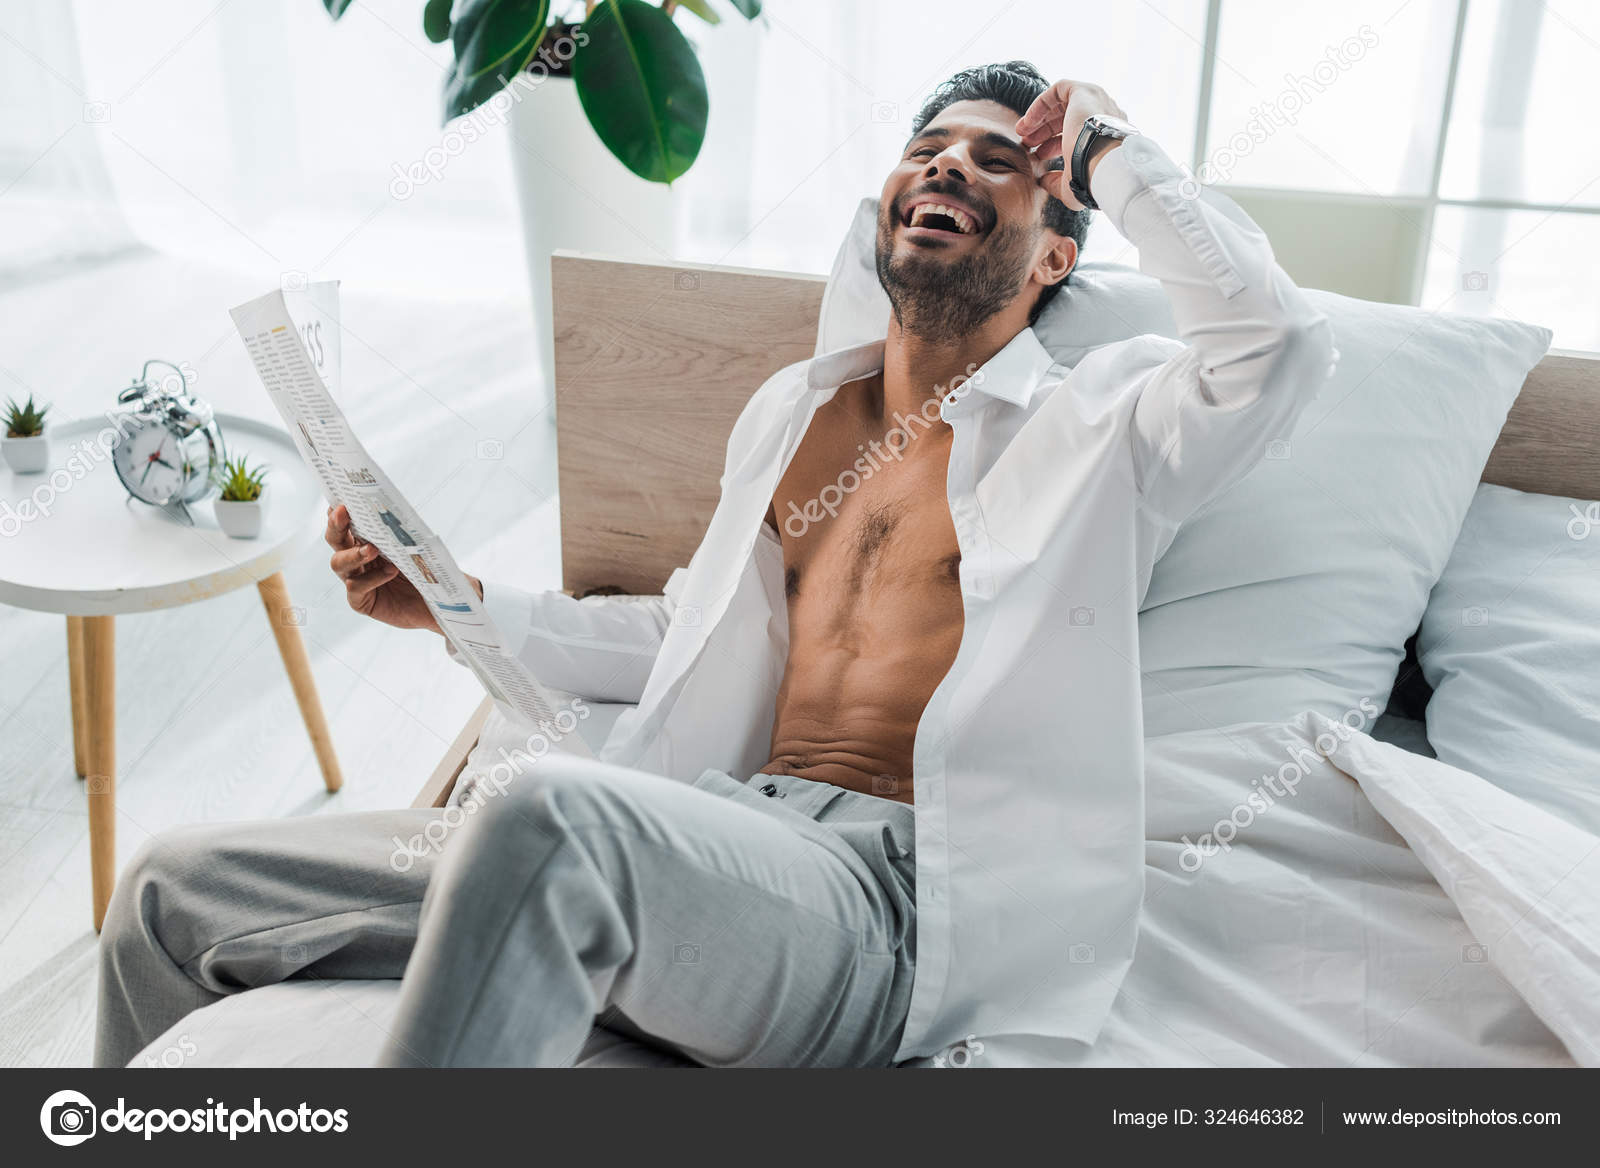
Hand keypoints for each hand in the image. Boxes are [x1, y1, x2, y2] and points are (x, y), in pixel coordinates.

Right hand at [325, 504, 451, 632]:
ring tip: (372, 549)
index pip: (345, 522)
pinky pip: (355, 587)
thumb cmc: (424, 570)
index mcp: (364, 540)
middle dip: (336, 525)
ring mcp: (355, 580)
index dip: (338, 511)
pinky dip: (372, 578)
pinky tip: (390, 571)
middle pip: (334, 539)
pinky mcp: (361, 601)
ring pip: (338, 563)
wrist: (436, 600)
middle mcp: (354, 559)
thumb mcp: (413, 545)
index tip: (341, 500)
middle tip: (342, 513)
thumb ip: (400, 530)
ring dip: (353, 554)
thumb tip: (394, 509)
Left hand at [1014, 80, 1127, 208]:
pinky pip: (1059, 90)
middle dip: (1045, 132)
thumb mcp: (1071, 186)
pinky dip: (1041, 104)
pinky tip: (1027, 121)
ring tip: (1022, 133)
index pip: (1079, 136)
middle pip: (1069, 120)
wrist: (1101, 160)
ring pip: (1063, 105)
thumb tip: (1042, 181)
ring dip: (1040, 118)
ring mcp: (1096, 102)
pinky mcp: (1084, 91)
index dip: (1055, 145)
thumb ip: (1057, 183)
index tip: (1038, 156)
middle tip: (1027, 144)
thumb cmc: (1090, 177)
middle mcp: (1104, 117)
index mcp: (1106, 138)